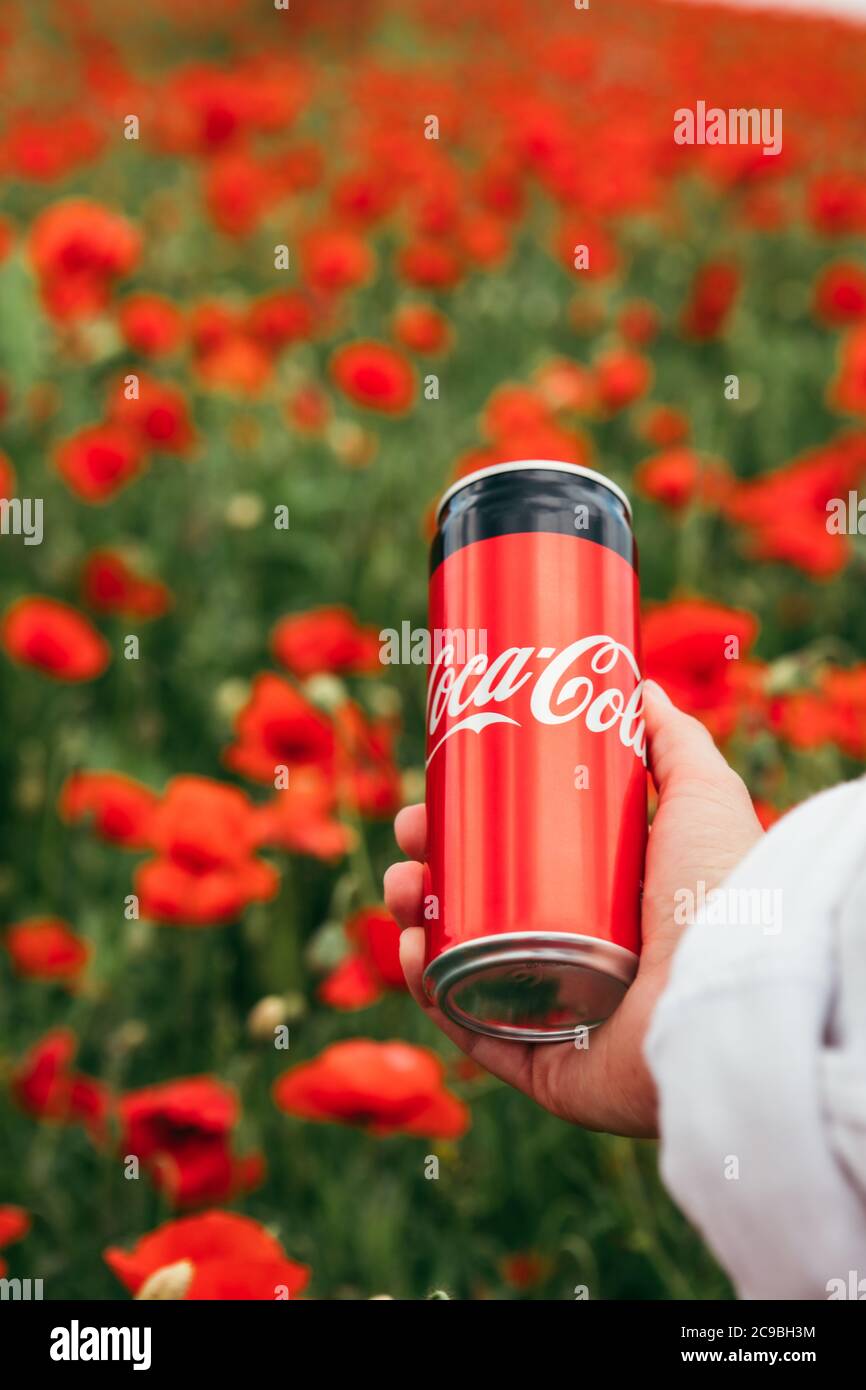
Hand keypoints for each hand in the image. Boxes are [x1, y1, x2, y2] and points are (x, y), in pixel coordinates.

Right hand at [383, 680, 763, 1137]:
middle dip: (428, 876)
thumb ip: (674, 738)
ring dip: (417, 928)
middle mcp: (581, 963)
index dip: (467, 835)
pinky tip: (412, 954)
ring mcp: (560, 1018)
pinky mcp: (547, 1069)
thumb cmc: (723, 890)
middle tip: (409, 842)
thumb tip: (637, 682)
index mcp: (608, 907)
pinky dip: (433, 997)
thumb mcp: (702, 794)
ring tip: (404, 893)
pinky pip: (473, 1034)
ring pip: (463, 971)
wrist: (735, 991)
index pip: (518, 869)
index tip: (433, 801)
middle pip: (479, 916)